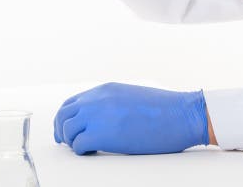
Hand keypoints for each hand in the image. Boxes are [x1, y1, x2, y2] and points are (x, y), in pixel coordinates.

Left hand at [53, 82, 209, 154]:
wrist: (181, 115)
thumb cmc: (165, 109)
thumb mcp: (132, 96)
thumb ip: (112, 103)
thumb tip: (102, 117)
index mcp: (105, 90)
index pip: (72, 102)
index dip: (65, 118)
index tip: (66, 130)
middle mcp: (97, 100)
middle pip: (63, 115)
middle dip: (62, 130)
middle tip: (67, 143)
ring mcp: (98, 116)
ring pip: (67, 130)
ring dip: (72, 142)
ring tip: (84, 148)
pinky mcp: (102, 134)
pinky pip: (78, 145)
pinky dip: (81, 151)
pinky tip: (93, 153)